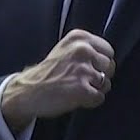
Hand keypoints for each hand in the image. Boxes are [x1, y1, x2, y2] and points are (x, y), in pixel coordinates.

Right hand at [1, 30, 115, 131]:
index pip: (108, 50)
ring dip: (95, 90)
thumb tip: (109, 59)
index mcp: (80, 37)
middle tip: (82, 80)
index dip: (101, 62)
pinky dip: (90, 102)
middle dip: (100, 76)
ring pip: (107, 83)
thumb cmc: (48, 72)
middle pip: (110, 66)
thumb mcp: (66, 48)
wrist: (28, 90)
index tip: (88, 68)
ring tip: (77, 89)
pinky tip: (76, 98)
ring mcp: (83, 70)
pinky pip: (99, 98)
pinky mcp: (82, 89)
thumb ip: (87, 48)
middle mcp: (82, 50)